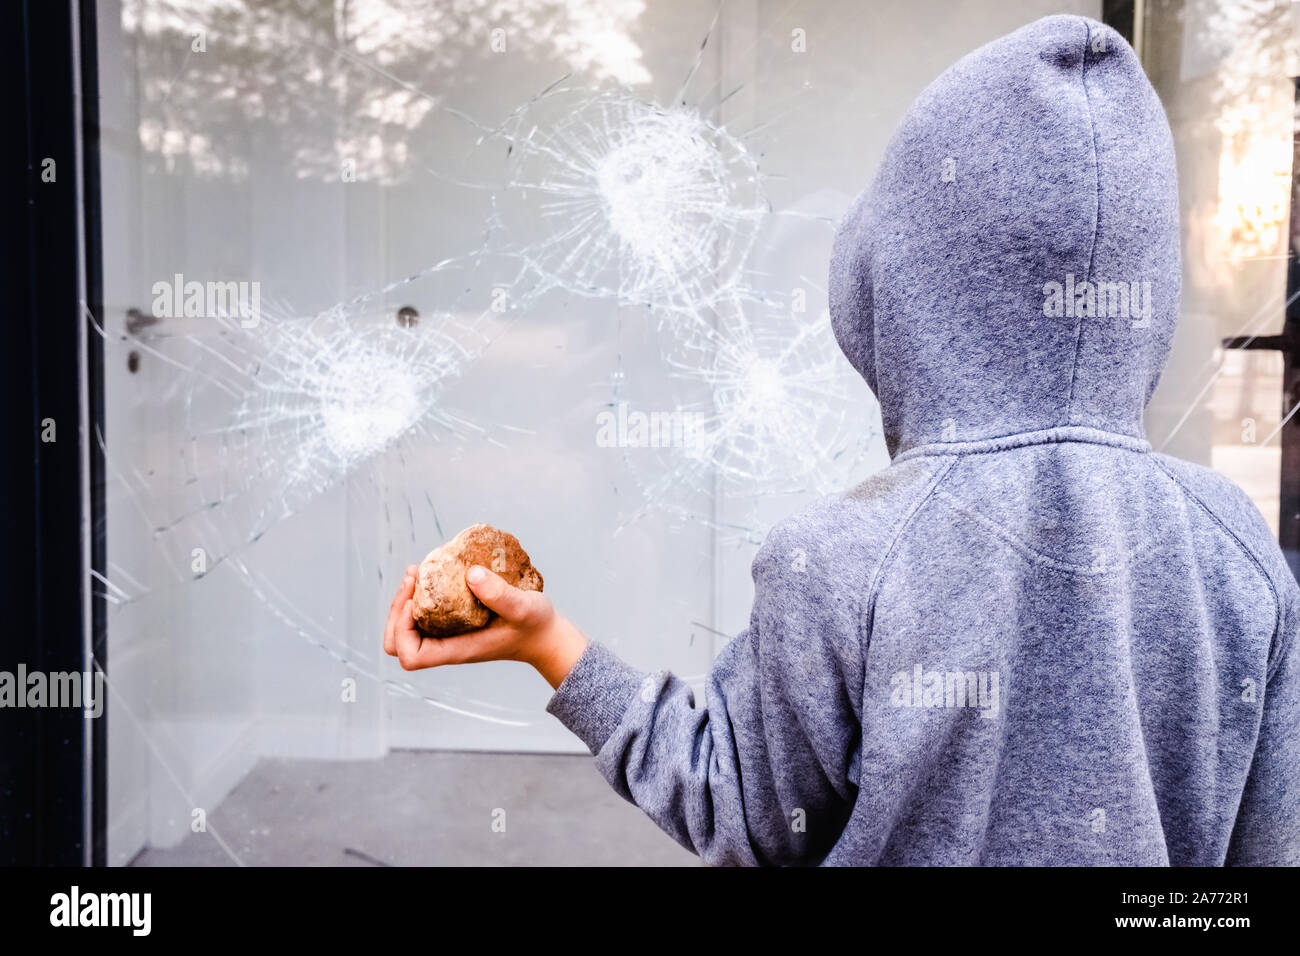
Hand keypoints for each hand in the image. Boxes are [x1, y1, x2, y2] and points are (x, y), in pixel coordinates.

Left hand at [382, 564, 587, 688]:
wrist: (546, 636)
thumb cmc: (535, 626)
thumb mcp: (523, 607)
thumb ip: (500, 594)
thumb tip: (470, 574)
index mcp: (457, 650)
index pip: (410, 656)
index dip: (403, 628)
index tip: (417, 601)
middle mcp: (447, 646)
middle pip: (397, 644)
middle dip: (396, 611)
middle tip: (413, 577)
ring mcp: (449, 636)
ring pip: (407, 629)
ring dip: (404, 600)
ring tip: (417, 572)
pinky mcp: (454, 625)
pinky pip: (423, 616)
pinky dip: (420, 596)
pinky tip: (433, 575)